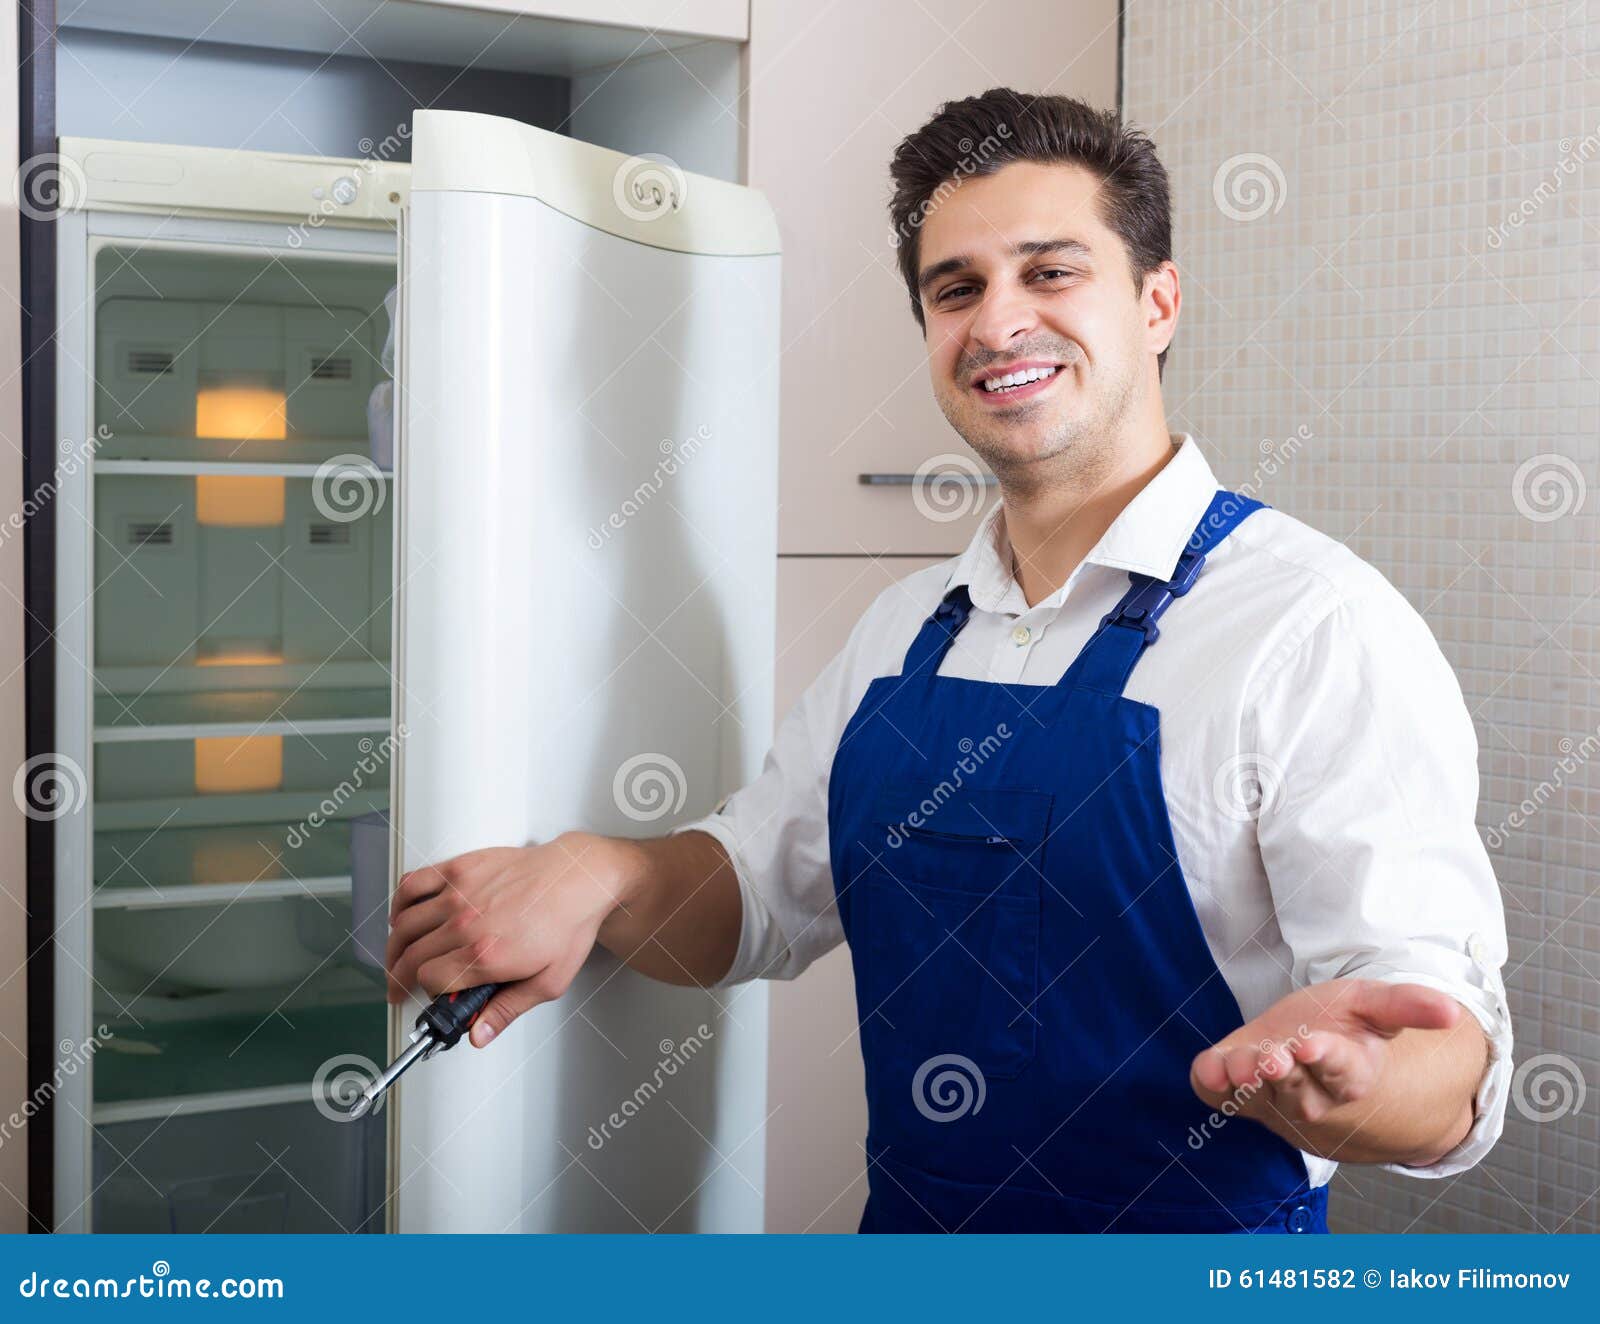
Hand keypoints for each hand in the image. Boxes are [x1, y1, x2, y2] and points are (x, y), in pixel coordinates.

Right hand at [385, 831, 636, 1046]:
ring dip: (394, 947)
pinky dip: (399, 903)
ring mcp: (460, 893)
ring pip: (405, 926)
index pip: (430, 982)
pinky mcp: (460, 868)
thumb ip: (507, 1010)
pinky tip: (401, 917)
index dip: (427, 994)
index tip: (432, 996)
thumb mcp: (548, 981)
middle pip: (411, 957)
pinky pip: (413, 884)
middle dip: (400, 978)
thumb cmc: (568, 923)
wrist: (579, 878)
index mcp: (486, 956)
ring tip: (397, 959)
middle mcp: (466, 924)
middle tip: (399, 987)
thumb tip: (479, 1035)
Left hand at [1189, 978, 1472, 1161]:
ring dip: (1246, 1081)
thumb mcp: (1376, 1009)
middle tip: (1272, 1057)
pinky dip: (1209, 1084)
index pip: (1341, 1071)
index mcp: (1349, 1072)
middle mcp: (1309, 1093)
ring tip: (1240, 1064)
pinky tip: (1207, 1068)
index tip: (1312, 1045)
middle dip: (1283, 1074)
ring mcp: (1268, 1097)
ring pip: (1258, 1097)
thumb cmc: (1347, 1030)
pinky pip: (1217, 1095)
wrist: (1311, 1059)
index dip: (1326, 1060)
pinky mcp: (1234, 1091)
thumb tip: (1452, 1011)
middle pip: (1297, 1090)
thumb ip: (1407, 1006)